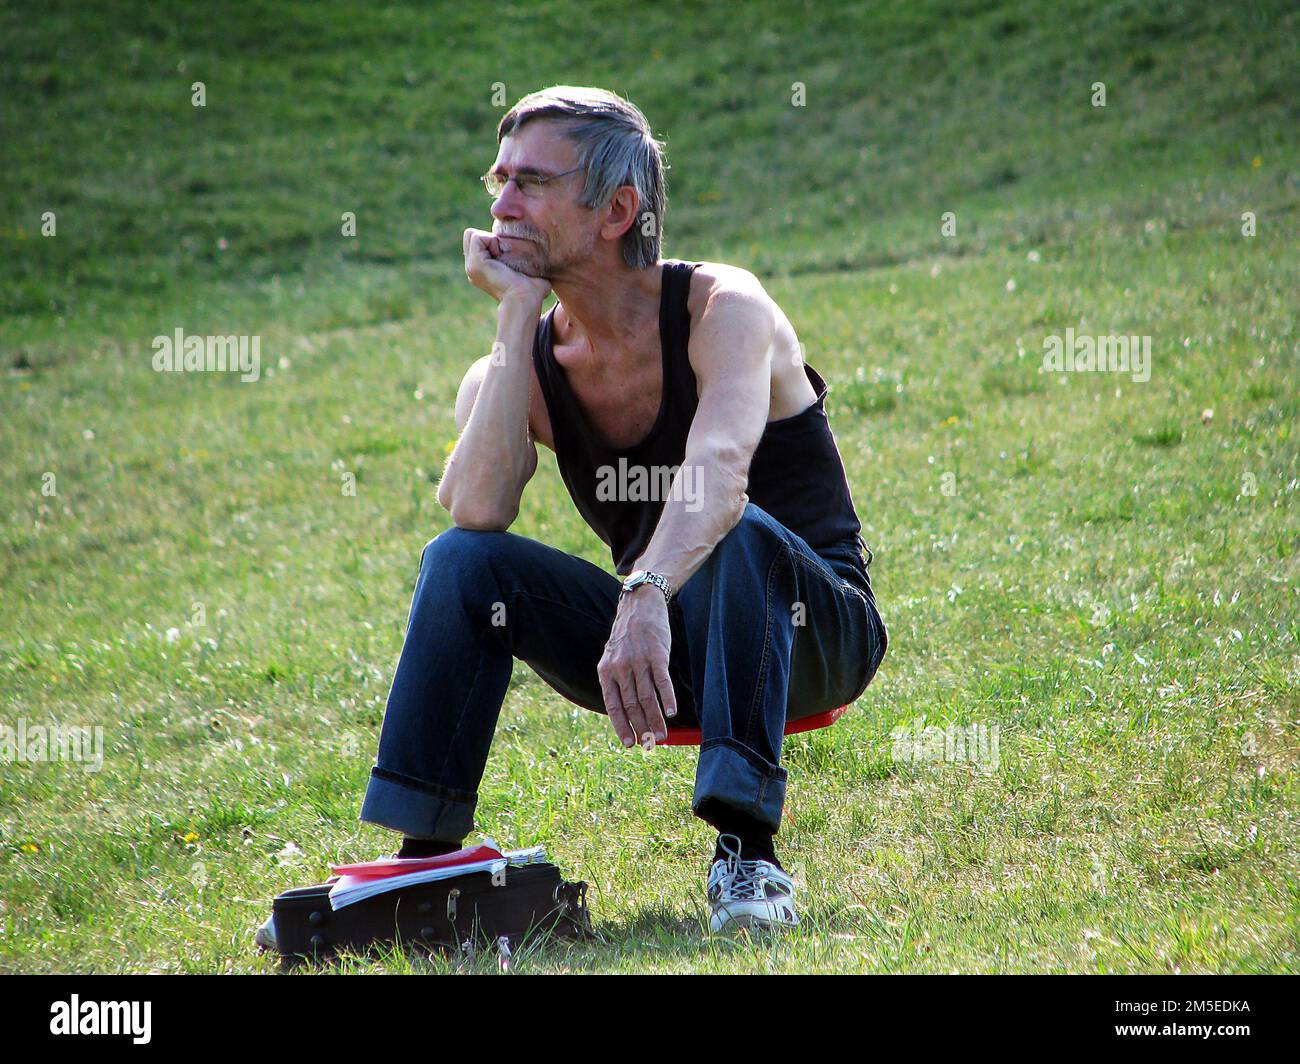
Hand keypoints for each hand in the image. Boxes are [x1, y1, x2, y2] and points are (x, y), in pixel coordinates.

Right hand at [462, 228, 552, 305]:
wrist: (526, 300)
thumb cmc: (534, 290)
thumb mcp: (529, 269)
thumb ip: (525, 256)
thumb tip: (543, 251)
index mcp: (483, 269)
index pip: (479, 239)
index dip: (494, 240)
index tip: (510, 257)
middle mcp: (474, 268)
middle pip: (471, 235)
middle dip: (489, 238)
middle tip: (505, 255)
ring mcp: (471, 267)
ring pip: (472, 234)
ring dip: (492, 240)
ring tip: (504, 258)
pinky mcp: (475, 264)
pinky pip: (476, 237)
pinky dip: (491, 241)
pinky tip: (502, 259)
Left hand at [597, 590, 677, 750]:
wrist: (640, 604)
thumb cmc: (628, 635)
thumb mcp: (613, 657)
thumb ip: (616, 681)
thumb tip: (626, 710)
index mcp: (606, 671)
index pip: (613, 705)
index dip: (621, 726)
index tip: (629, 743)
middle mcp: (621, 668)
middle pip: (632, 705)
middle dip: (642, 728)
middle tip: (650, 744)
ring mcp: (639, 661)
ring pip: (648, 698)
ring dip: (656, 720)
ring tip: (662, 736)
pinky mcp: (657, 654)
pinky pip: (662, 682)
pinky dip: (667, 699)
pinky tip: (672, 713)